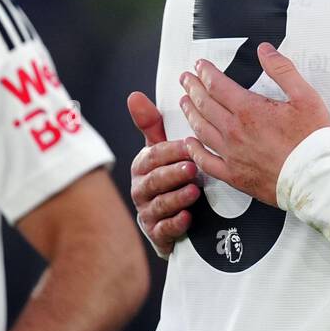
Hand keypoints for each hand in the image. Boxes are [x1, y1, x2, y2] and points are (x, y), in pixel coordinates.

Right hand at [127, 91, 199, 256]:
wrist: (171, 217)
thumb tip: (134, 96)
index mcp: (143, 167)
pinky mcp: (157, 234)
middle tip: (193, 168)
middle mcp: (141, 189)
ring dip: (177, 197)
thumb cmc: (168, 175)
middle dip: (173, 174)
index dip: (170, 151)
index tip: (189, 145)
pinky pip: (163, 230)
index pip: (152, 156)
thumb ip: (151, 125)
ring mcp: (148, 212)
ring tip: (195, 191)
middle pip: (154, 181)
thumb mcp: (161, 149)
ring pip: (159, 205)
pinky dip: (175, 224)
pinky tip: (188, 217)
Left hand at [178, 43, 329, 206]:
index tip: (200, 66)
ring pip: (201, 130)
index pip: (217, 85)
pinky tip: (190, 144)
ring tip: (185, 103)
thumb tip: (265, 51)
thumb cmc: (312, 142)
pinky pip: (206, 162)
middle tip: (186, 79)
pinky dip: (195, 150)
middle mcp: (234, 131)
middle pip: (204, 105)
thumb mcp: (305, 96)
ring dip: (190, 113)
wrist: (315, 178)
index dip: (206, 72)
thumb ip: (282, 70)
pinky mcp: (234, 175)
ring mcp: (232, 154)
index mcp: (249, 110)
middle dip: (193, 88)